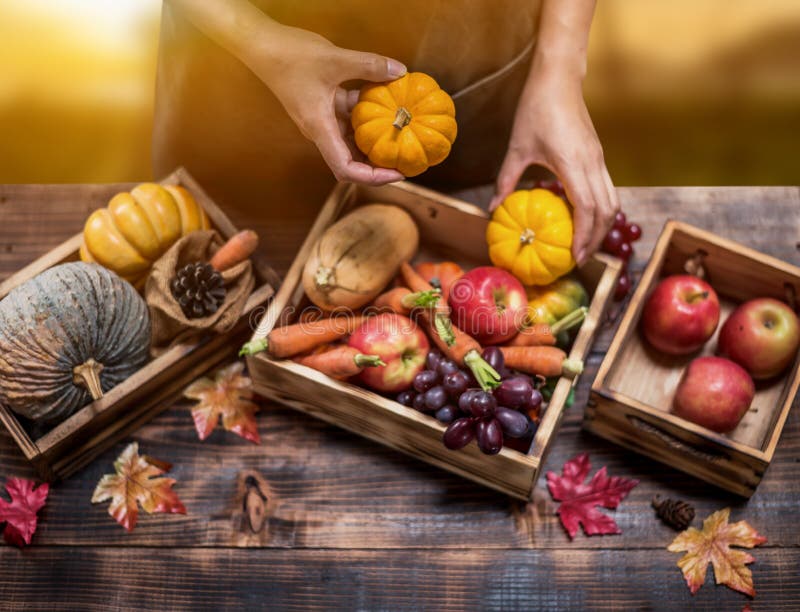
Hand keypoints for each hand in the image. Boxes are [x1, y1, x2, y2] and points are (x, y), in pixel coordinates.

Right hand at [255, 27, 406, 184]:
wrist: (262, 46)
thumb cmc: (290, 56)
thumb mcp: (334, 59)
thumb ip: (369, 66)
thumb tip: (400, 71)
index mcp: (320, 129)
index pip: (345, 169)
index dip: (372, 177)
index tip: (397, 174)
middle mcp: (321, 130)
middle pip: (351, 161)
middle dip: (377, 165)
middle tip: (406, 159)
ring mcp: (322, 119)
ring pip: (351, 140)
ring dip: (373, 140)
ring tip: (402, 136)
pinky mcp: (323, 106)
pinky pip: (348, 118)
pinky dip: (367, 115)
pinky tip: (388, 104)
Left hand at [489, 71, 618, 265]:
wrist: (559, 79)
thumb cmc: (536, 109)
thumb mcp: (517, 148)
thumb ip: (506, 181)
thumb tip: (493, 209)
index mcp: (573, 163)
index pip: (587, 208)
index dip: (583, 236)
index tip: (574, 257)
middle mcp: (592, 164)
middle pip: (606, 211)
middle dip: (596, 239)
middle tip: (580, 259)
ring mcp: (599, 159)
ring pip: (612, 201)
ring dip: (602, 226)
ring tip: (585, 244)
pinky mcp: (598, 156)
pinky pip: (606, 190)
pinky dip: (600, 210)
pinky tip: (582, 219)